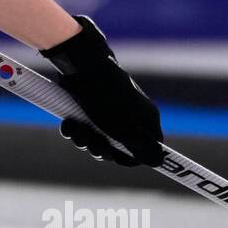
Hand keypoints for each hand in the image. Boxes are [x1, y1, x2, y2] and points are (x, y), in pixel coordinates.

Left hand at [40, 16, 163, 166]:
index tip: (115, 157)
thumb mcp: (125, 129)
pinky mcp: (89, 107)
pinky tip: (69, 123)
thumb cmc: (106, 99)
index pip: (146, 150)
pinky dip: (74, 129)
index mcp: (145, 120)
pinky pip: (83, 128)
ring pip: (96, 139)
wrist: (82, 67)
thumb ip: (141, 147)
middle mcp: (130, 117)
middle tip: (93, 142)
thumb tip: (159, 160)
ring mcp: (108, 112)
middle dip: (101, 149)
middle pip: (117, 148)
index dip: (129, 158)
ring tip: (77, 129)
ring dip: (84, 140)